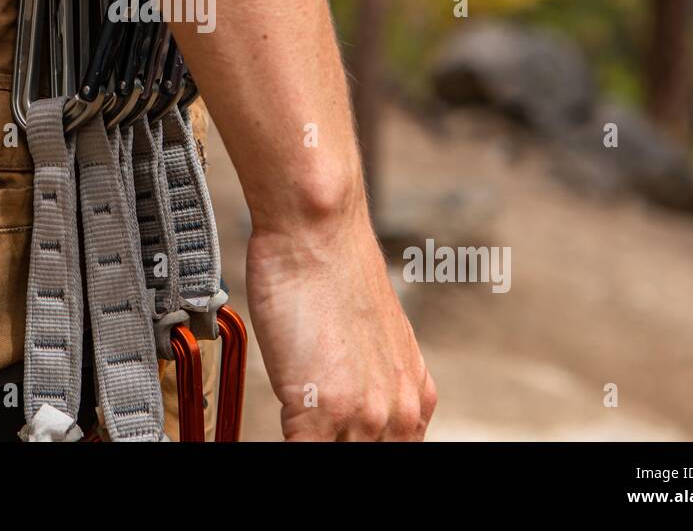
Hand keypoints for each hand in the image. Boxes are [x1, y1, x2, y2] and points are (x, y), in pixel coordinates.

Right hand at [246, 210, 436, 440]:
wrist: (316, 233)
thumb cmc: (332, 271)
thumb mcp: (373, 338)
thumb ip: (370, 381)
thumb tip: (345, 399)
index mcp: (415, 398)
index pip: (392, 450)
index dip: (357, 442)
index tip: (336, 432)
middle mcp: (398, 412)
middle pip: (366, 457)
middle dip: (335, 441)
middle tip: (312, 426)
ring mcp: (361, 416)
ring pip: (338, 458)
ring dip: (312, 440)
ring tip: (292, 420)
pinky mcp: (321, 412)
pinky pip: (301, 455)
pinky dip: (282, 440)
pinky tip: (278, 422)